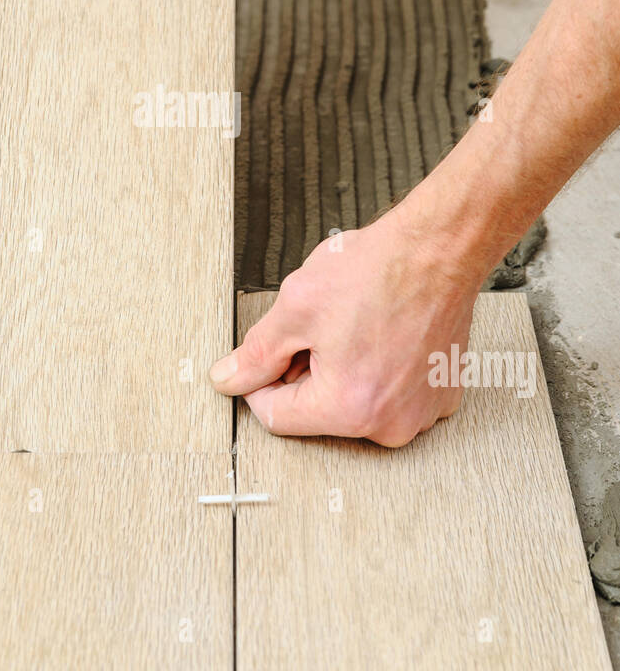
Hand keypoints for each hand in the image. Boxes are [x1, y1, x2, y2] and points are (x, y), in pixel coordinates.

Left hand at [210, 207, 480, 446]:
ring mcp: (421, 413)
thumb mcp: (296, 306)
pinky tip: (384, 333)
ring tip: (357, 327)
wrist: (440, 247)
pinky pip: (391, 394)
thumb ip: (256, 353)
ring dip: (344, 371)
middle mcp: (391, 423)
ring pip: (354, 403)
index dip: (262, 380)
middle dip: (307, 373)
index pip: (275, 416)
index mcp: (350, 408)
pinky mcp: (441, 396)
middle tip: (322, 329)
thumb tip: (229, 379)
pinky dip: (380, 370)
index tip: (274, 352)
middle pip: (318, 412)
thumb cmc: (379, 269)